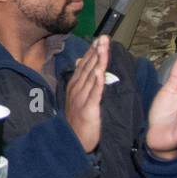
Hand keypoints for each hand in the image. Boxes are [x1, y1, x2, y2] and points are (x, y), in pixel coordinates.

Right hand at [65, 35, 107, 152]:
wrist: (72, 139)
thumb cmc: (77, 119)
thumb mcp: (77, 96)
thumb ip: (80, 79)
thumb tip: (80, 61)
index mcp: (75, 85)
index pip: (85, 65)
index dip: (93, 51)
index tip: (100, 39)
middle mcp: (77, 89)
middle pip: (88, 67)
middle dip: (96, 51)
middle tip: (104, 38)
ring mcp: (82, 98)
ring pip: (91, 76)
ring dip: (98, 61)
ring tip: (103, 48)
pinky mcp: (88, 108)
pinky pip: (93, 93)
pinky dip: (96, 82)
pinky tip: (99, 72)